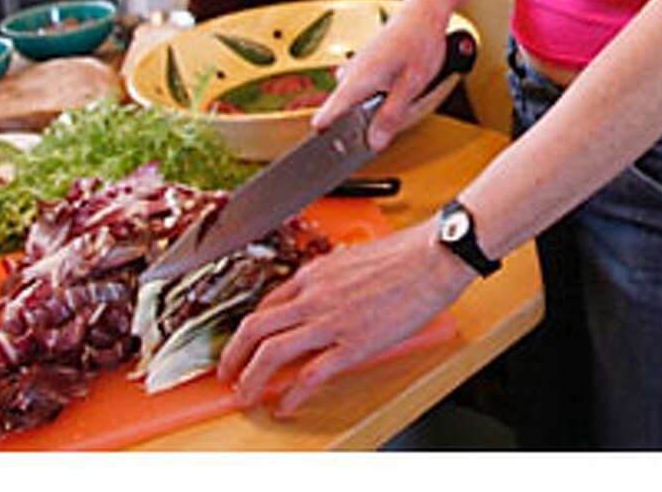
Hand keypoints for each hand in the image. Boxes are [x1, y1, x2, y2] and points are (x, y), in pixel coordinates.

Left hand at [216, 219, 473, 416]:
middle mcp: (313, 296)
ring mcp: (329, 321)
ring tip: (246, 395)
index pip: (266, 304)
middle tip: (227, 372)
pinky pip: (309, 376)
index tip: (246, 343)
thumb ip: (333, 278)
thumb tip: (327, 295)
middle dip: (233, 355)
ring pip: (270, 353)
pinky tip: (286, 407)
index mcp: (315, 273)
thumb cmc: (406, 254)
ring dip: (251, 379)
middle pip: (254, 328)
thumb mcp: (354, 258)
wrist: (434, 257)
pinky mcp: (351, 345)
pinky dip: (291, 396)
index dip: (250, 329)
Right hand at [312, 1, 451, 149]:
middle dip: (350, 126)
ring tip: (382, 115)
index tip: (326, 153)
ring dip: (361, 110)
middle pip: (338, 110)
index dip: (326, 136)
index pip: (327, 115)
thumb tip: (375, 142)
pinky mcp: (366, 61)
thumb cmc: (420, 41)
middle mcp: (351, 73)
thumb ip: (391, 116)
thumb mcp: (411, 86)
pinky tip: (385, 96)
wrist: (424, 11)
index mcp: (357, 81)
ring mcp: (357, 65)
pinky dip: (366, 96)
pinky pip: (359, 85)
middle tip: (369, 136)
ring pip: (350, 98)